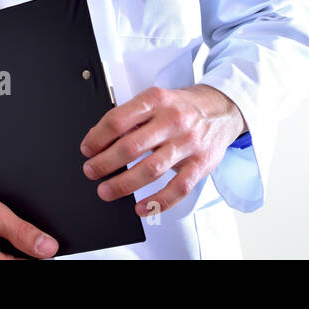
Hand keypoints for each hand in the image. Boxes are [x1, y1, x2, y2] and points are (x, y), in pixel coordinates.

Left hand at [81, 84, 246, 217]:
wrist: (222, 109)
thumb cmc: (181, 107)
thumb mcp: (158, 100)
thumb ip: (133, 116)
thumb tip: (99, 140)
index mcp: (157, 100)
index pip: (119, 119)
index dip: (98, 137)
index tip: (87, 149)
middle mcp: (173, 120)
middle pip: (131, 147)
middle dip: (104, 163)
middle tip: (91, 172)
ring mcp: (188, 143)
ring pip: (151, 169)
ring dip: (124, 184)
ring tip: (106, 191)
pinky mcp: (200, 164)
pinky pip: (178, 189)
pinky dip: (157, 202)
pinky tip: (141, 208)